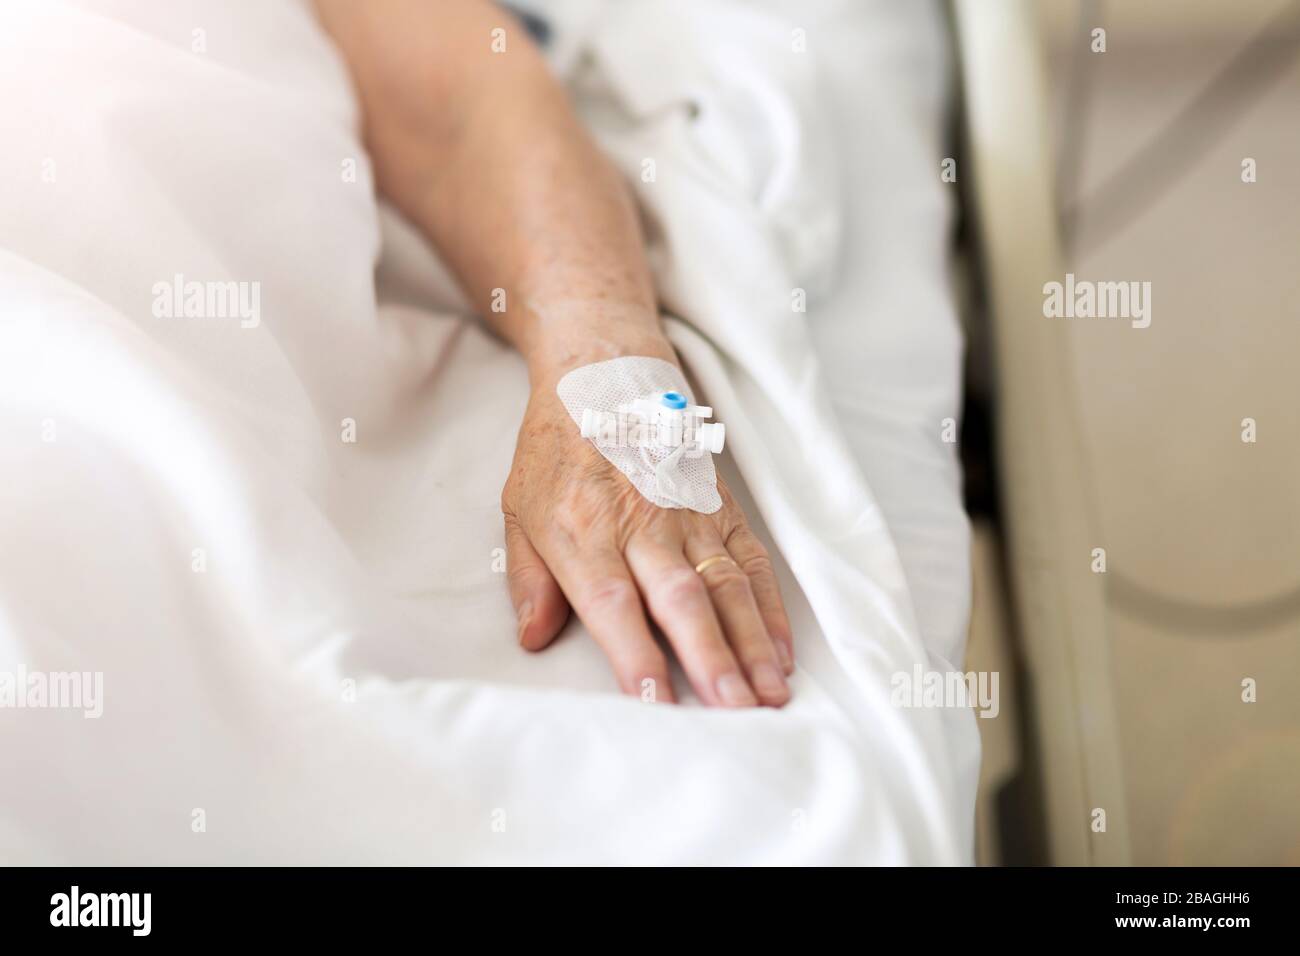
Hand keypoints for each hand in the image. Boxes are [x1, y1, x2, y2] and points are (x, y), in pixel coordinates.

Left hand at [501, 361, 794, 707]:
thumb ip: (529, 579)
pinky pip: (752, 563)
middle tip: (734, 711)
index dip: (635, 655)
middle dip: (711, 659)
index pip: (613, 603)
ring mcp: (689, 514)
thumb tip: (534, 639)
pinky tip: (782, 653)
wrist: (605, 377)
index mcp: (583, 529)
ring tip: (768, 695)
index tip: (654, 702)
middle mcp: (641, 524)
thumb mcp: (518, 509)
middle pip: (682, 598)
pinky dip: (771, 610)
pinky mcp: (721, 508)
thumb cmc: (556, 452)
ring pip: (728, 585)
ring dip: (751, 644)